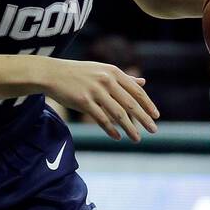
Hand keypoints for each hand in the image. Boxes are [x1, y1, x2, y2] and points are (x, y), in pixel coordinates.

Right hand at [44, 60, 158, 140]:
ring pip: (117, 113)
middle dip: (144, 118)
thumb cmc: (80, 73)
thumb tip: (143, 83)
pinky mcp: (83, 101)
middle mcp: (106, 80)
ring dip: (129, 128)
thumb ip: (123, 78)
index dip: (147, 104)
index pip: (136, 91)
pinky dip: (111, 130)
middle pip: (130, 103)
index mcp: (113, 72)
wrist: (53, 74)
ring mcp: (95, 91)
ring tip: (137, 139)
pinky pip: (101, 119)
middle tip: (154, 130)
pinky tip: (117, 137)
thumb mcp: (103, 71)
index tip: (156, 116)